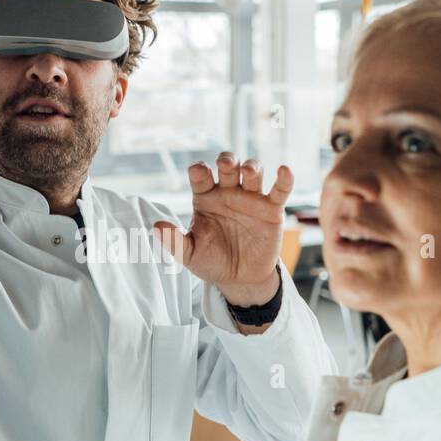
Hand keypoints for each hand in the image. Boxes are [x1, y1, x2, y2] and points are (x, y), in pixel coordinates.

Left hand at [153, 153, 292, 307]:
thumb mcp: (190, 255)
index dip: (199, 171)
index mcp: (205, 198)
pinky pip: (280, 190)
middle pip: (228, 166)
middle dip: (227, 160)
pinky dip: (284, 179)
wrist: (240, 280)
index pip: (200, 175)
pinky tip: (284, 170)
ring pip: (253, 172)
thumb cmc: (212, 262)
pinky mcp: (272, 209)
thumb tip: (156, 227)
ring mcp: (251, 199)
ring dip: (252, 166)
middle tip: (225, 162)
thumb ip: (174, 241)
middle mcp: (228, 193)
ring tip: (248, 171)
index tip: (199, 173)